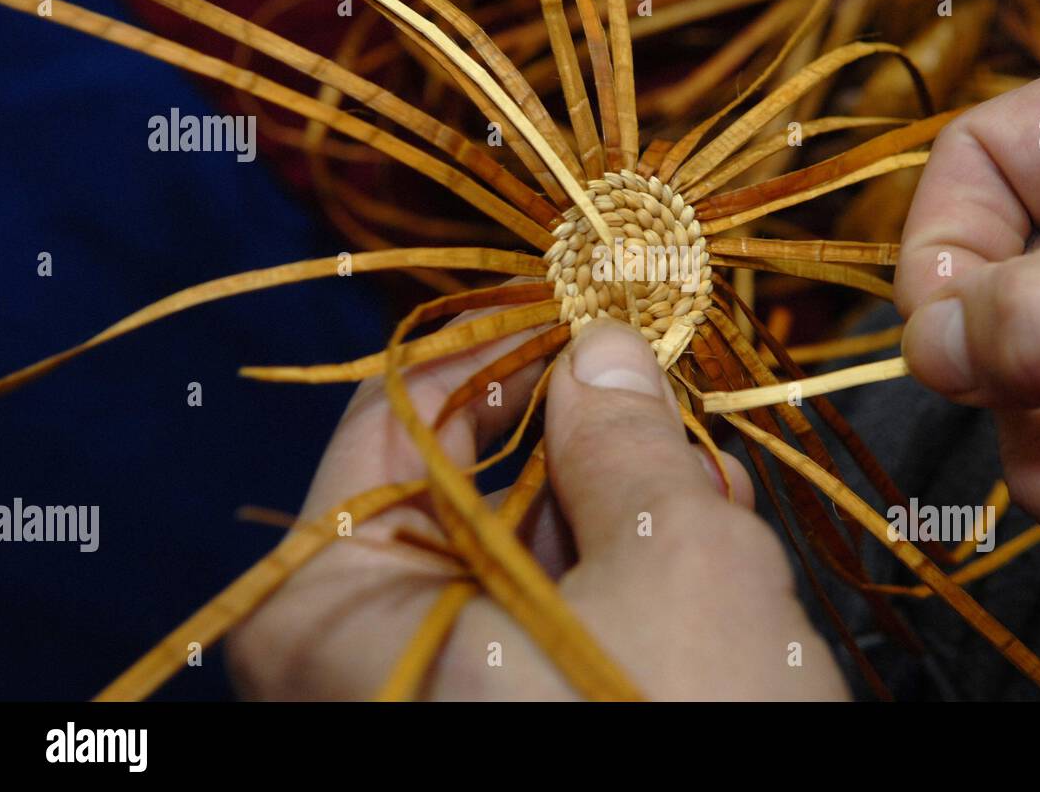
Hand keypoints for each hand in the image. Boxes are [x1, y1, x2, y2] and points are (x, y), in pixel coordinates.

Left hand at [227, 316, 846, 699]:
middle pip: (464, 489)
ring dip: (617, 508)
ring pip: (518, 559)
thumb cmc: (671, 726)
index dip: (501, 349)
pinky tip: (699, 558)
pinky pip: (545, 627)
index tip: (585, 313)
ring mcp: (426, 704)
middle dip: (583, 438)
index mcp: (331, 613)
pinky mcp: (496, 725)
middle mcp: (352, 665)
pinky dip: (620, 583)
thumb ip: (622, 433)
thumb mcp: (668, 555)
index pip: (394, 417)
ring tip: (707, 485)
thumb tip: (601, 344)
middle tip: (667, 398)